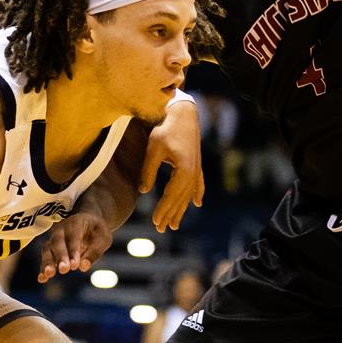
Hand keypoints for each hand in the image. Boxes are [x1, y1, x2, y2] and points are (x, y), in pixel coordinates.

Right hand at [36, 210, 112, 283]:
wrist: (88, 222)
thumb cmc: (97, 231)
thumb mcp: (103, 238)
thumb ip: (95, 252)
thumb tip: (83, 267)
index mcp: (76, 223)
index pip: (73, 238)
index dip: (73, 251)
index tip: (75, 266)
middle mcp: (61, 229)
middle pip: (57, 242)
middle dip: (60, 256)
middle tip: (64, 270)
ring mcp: (54, 238)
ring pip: (47, 249)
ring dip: (47, 262)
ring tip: (48, 275)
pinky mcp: (51, 248)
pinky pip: (45, 257)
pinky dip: (42, 268)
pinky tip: (42, 279)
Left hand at [142, 98, 205, 231]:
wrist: (183, 113)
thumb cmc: (165, 129)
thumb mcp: (153, 148)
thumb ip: (148, 170)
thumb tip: (143, 191)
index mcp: (184, 171)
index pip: (171, 196)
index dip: (163, 210)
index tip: (155, 222)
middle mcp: (193, 173)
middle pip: (180, 199)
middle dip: (171, 215)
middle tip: (161, 229)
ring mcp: (197, 168)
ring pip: (188, 194)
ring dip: (182, 209)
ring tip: (175, 224)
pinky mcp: (197, 163)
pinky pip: (198, 183)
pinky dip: (198, 193)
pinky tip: (198, 203)